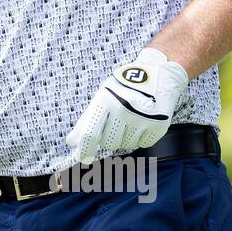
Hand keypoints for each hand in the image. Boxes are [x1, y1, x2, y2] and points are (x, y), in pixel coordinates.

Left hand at [65, 47, 188, 163]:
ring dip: (127, 136)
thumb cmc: (125, 86)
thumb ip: (87, 120)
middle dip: (110, 137)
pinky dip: (142, 137)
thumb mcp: (103, 96)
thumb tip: (71, 142)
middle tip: (117, 122)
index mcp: (105, 100)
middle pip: (109, 143)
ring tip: (132, 118)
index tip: (83, 158)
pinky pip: (144, 143)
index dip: (85, 149)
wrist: (158, 73)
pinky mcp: (159, 123)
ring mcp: (142, 117)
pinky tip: (144, 121)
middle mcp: (123, 109)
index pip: (90, 134)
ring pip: (127, 145)